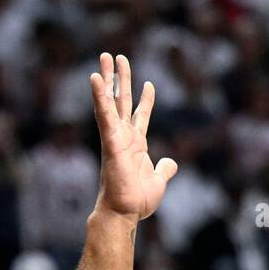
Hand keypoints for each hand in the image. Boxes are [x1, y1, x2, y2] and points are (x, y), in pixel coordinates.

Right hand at [89, 53, 176, 223]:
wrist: (126, 212)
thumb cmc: (137, 200)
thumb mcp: (158, 180)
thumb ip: (165, 169)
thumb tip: (172, 163)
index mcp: (136, 144)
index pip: (140, 115)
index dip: (145, 100)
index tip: (148, 84)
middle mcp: (124, 136)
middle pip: (122, 101)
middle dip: (120, 79)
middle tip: (116, 56)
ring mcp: (116, 137)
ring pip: (111, 101)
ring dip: (108, 78)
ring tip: (105, 57)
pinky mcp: (110, 141)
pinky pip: (104, 114)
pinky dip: (100, 96)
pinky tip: (96, 78)